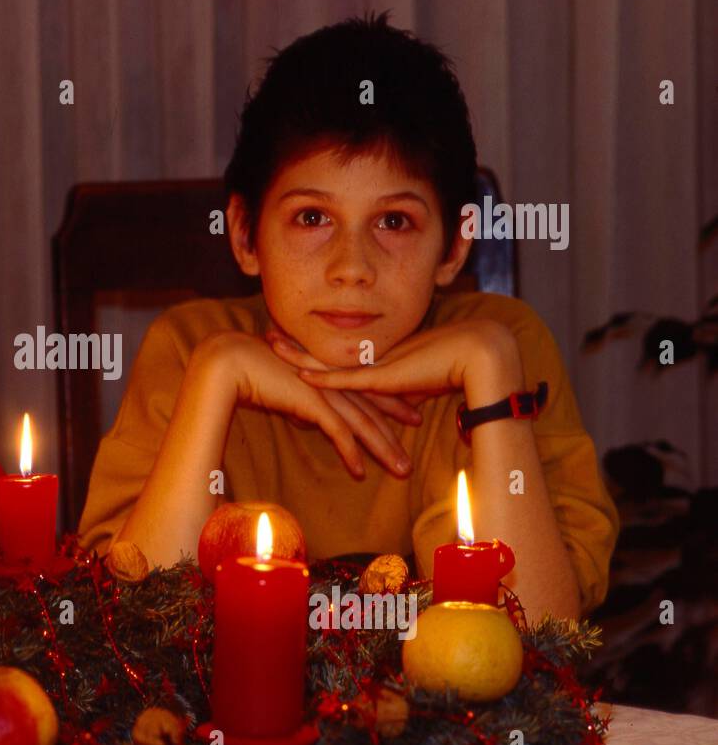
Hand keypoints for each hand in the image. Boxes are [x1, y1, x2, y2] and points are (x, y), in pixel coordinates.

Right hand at [200, 331, 408, 478]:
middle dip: (395, 437)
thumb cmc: (254, 373)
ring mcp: (326, 391)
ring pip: (363, 424)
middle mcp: (334, 382)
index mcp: (331, 374)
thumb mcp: (286, 391)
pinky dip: (350, 453)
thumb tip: (306, 418)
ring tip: (401, 469)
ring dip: (383, 450)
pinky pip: (338, 432)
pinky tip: (360, 471)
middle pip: (373, 412)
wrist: (235, 361)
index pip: (369, 393)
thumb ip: (301, 404)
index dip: (393, 406)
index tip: (413, 417)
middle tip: (410, 460)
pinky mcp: (313, 402)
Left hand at [287, 319, 521, 405]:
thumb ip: (398, 397)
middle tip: (268, 334)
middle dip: (295, 344)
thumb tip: (393, 410)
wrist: (476, 356)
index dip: (311, 347)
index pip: (335, 353)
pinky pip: (347, 380)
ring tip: (272, 344)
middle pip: (324, 350)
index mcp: (375, 356)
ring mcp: (375, 365)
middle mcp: (370, 357)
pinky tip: (301, 375)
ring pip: (328, 360)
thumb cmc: (450, 368)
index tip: (289, 339)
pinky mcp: (384, 378)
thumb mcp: (415, 386)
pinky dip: (324, 379)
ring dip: (299, 355)